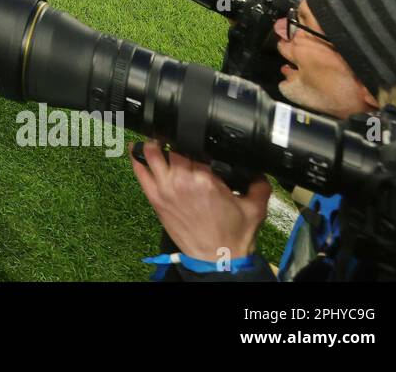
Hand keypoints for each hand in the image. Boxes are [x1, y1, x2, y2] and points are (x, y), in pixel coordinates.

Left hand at [130, 138, 270, 264]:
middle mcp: (183, 180)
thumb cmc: (234, 234)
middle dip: (176, 141)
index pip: (196, 148)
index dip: (197, 142)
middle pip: (174, 148)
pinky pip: (140, 173)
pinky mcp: (155, 199)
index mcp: (206, 179)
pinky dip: (136, 159)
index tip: (199, 140)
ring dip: (153, 144)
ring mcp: (165, 189)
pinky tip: (136, 148)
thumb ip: (259, 183)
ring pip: (152, 155)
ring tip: (157, 137)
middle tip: (178, 138)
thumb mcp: (256, 207)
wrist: (219, 257)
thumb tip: (259, 170)